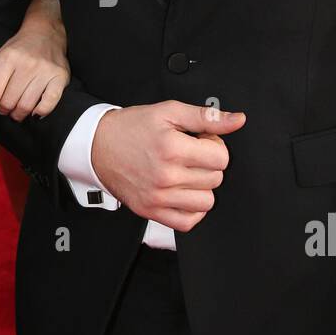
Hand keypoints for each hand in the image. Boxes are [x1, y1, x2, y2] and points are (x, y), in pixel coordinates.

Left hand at [0, 15, 68, 122]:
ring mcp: (45, 71)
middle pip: (8, 102)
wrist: (46, 32)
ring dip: (18, 114)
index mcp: (8, 58)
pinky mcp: (60, 77)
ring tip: (17, 110)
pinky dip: (39, 113)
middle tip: (5, 107)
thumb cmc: (19, 49)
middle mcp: (27, 64)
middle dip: (3, 110)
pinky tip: (34, 112)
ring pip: (26, 106)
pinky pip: (49, 104)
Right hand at [90, 101, 244, 230]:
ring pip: (206, 202)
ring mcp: (158, 197)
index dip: (214, 145)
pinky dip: (191, 210)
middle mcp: (165, 176)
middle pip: (216, 179)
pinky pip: (188, 222)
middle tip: (190, 154)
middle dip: (208, 164)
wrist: (98, 145)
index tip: (201, 141)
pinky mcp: (151, 211)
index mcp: (172, 149)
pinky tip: (182, 192)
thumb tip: (237, 120)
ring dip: (201, 187)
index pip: (221, 158)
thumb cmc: (132, 128)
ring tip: (186, 173)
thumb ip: (206, 117)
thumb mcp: (169, 112)